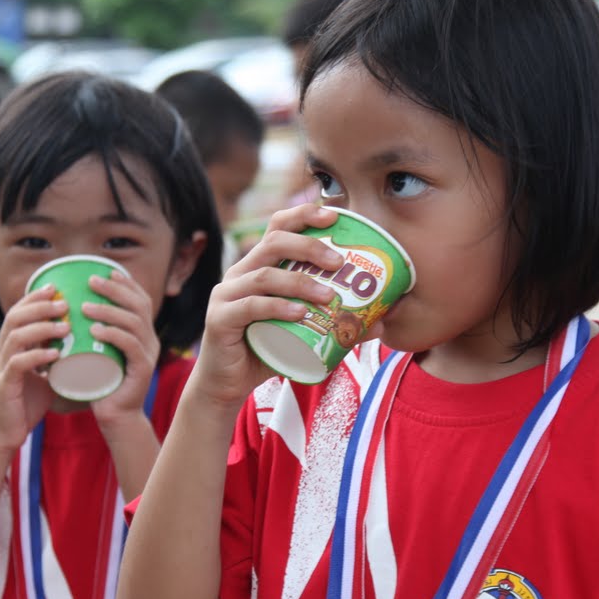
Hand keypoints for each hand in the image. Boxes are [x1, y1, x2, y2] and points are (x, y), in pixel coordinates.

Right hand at [0, 287, 65, 452]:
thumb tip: (83, 347)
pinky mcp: (5, 386)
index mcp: (10, 348)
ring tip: (65, 326)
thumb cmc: (25, 405)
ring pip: (16, 337)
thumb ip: (57, 361)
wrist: (5, 435)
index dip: (34, 298)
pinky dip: (38, 357)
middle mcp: (2, 353)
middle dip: (39, 306)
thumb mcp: (45, 377)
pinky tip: (57, 355)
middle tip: (63, 302)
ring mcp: (1, 368)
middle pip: (15, 318)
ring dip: (42, 328)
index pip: (18, 313)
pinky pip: (18, 364)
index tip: (55, 287)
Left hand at [87, 268, 162, 426]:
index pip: (141, 300)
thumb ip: (94, 332)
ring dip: (108, 310)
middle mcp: (150, 340)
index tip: (106, 271)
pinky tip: (94, 329)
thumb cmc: (101, 383)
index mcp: (143, 333)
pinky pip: (131, 345)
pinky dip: (112, 334)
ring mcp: (148, 354)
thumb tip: (72, 307)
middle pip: (138, 305)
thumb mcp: (99, 351)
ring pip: (133, 322)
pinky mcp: (142, 370)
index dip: (126, 283)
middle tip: (91, 281)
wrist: (115, 416)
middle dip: (115, 290)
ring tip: (84, 306)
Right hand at [190, 203, 349, 407]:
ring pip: (264, 275)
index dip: (304, 215)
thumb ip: (335, 324)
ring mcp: (227, 294)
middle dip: (309, 246)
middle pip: (273, 242)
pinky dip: (277, 307)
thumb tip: (379, 325)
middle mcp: (240, 272)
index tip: (334, 215)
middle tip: (339, 262)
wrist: (228, 383)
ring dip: (300, 282)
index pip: (278, 227)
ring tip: (328, 296)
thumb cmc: (267, 350)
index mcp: (258, 265)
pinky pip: (250, 306)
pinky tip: (299, 313)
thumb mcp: (302, 333)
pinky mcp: (220, 319)